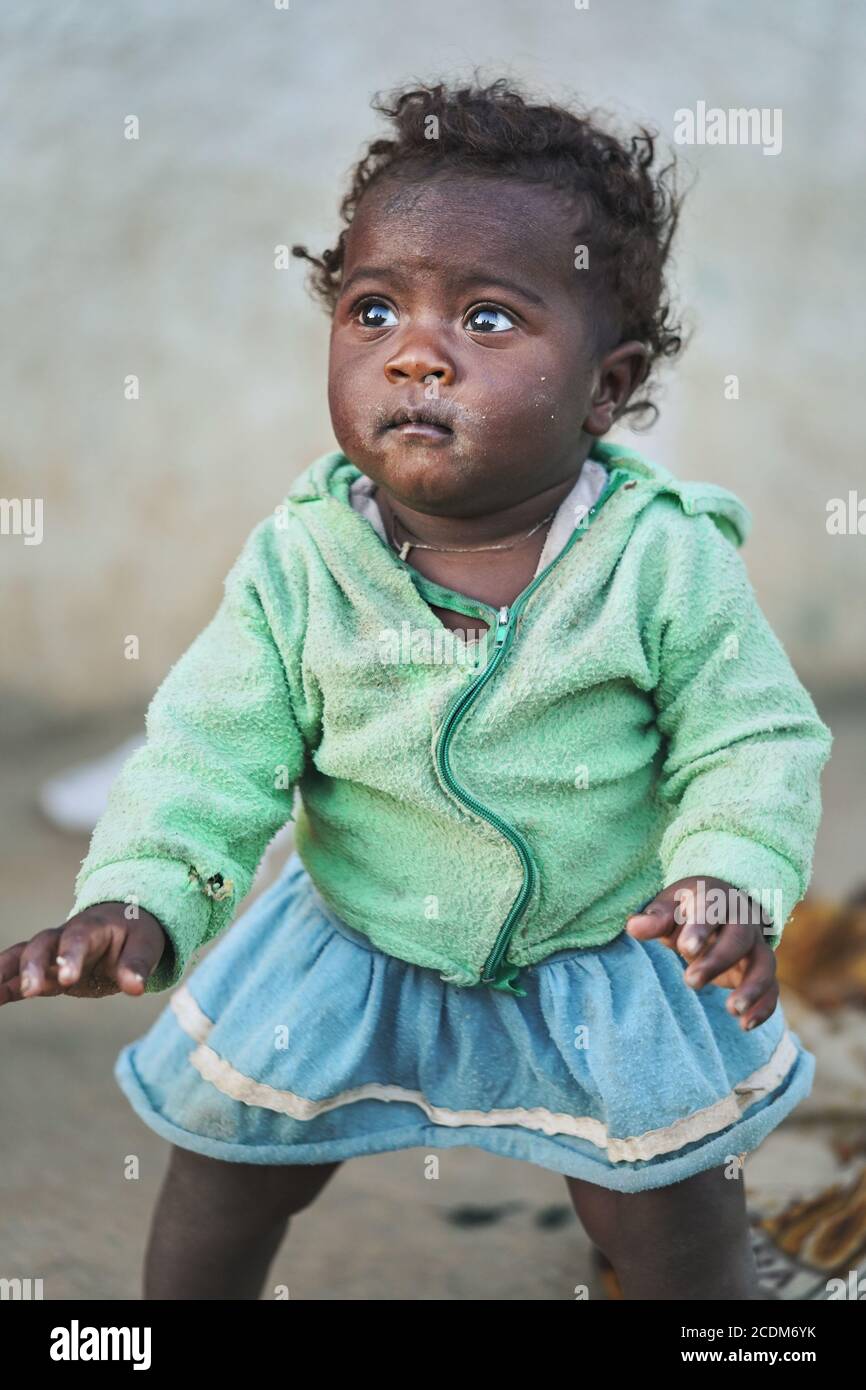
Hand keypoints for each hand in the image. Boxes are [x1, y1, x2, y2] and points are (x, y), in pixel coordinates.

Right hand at [0, 902, 167, 1004]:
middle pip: (41, 946)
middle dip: (33, 967)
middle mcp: (64, 936)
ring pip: (21, 957)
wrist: (124, 924)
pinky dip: (3, 987)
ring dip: (4, 973)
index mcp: (91, 927)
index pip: (77, 939)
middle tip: (32, 991)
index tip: (67, 979)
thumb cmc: (135, 934)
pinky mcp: (45, 971)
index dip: (70, 956)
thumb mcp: (145, 945)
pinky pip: (18, 977)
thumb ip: (137, 965)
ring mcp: (51, 953)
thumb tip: (136, 987)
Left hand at [624, 876, 778, 1030]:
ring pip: (764, 964)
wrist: (722, 907)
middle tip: (691, 982)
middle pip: (739, 938)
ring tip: (732, 1010)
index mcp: (716, 899)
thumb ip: (655, 918)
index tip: (685, 948)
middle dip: (718, 961)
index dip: (700, 928)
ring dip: (751, 988)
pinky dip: (764, 1007)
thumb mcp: (670, 906)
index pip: (711, 910)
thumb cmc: (687, 908)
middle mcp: (742, 921)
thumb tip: (633, 926)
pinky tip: (745, 1025)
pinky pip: (772, 988)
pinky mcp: (760, 969)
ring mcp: (755, 946)